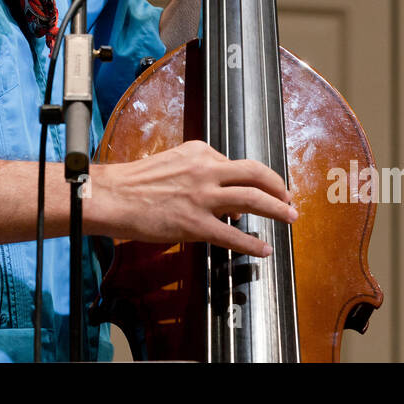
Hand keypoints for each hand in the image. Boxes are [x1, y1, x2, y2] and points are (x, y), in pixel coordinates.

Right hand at [89, 140, 296, 256]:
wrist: (112, 196)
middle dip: (278, 187)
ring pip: (252, 199)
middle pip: (255, 174)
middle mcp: (205, 170)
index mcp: (200, 153)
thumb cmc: (137, 182)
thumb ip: (201, 175)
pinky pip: (231, 235)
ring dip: (277, 209)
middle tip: (290, 198)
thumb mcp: (174, 165)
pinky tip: (263, 250)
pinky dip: (251, 243)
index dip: (252, 180)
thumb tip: (229, 202)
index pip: (236, 164)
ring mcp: (201, 197)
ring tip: (290, 218)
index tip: (260, 192)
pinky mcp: (194, 224)